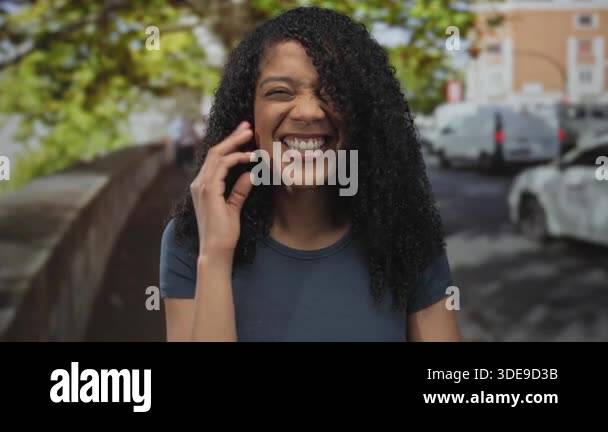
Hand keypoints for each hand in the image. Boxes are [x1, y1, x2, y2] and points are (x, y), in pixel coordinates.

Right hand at [190, 121, 253, 256]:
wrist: (216, 249)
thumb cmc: (224, 233)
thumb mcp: (234, 207)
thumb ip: (240, 190)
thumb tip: (250, 174)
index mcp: (204, 185)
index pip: (216, 158)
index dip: (230, 144)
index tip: (245, 135)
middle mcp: (199, 183)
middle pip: (215, 151)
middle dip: (232, 137)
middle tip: (248, 125)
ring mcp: (202, 186)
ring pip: (217, 155)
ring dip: (234, 143)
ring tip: (250, 135)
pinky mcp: (208, 191)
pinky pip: (221, 167)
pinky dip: (235, 159)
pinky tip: (249, 157)